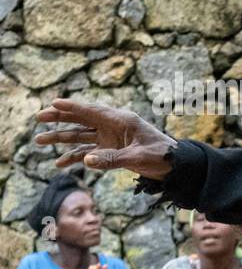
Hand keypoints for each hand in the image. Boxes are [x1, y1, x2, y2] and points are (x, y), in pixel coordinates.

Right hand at [35, 98, 177, 178]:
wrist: (176, 166)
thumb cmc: (163, 156)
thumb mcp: (139, 157)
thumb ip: (112, 158)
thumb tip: (86, 160)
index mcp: (121, 120)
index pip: (91, 111)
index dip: (72, 107)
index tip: (53, 102)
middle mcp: (113, 127)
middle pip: (81, 120)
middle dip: (59, 119)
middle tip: (39, 117)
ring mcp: (111, 139)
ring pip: (80, 137)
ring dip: (61, 139)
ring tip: (38, 141)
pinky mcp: (111, 152)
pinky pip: (88, 154)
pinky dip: (74, 158)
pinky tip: (59, 164)